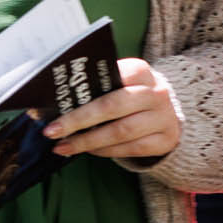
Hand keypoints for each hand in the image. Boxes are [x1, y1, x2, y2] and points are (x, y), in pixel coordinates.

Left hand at [45, 58, 181, 159]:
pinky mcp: (165, 140)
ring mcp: (163, 117)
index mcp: (140, 71)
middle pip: (112, 106)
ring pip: (120, 132)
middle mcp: (155, 93)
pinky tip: (88, 151)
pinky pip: (130, 149)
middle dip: (78, 120)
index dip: (82, 93)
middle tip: (52, 131)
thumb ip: (97, 87)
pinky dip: (106, 151)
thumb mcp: (121, 82)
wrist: (169, 111)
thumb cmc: (132, 95)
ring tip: (64, 146)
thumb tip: (56, 100)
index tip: (57, 102)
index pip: (109, 78)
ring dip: (88, 141)